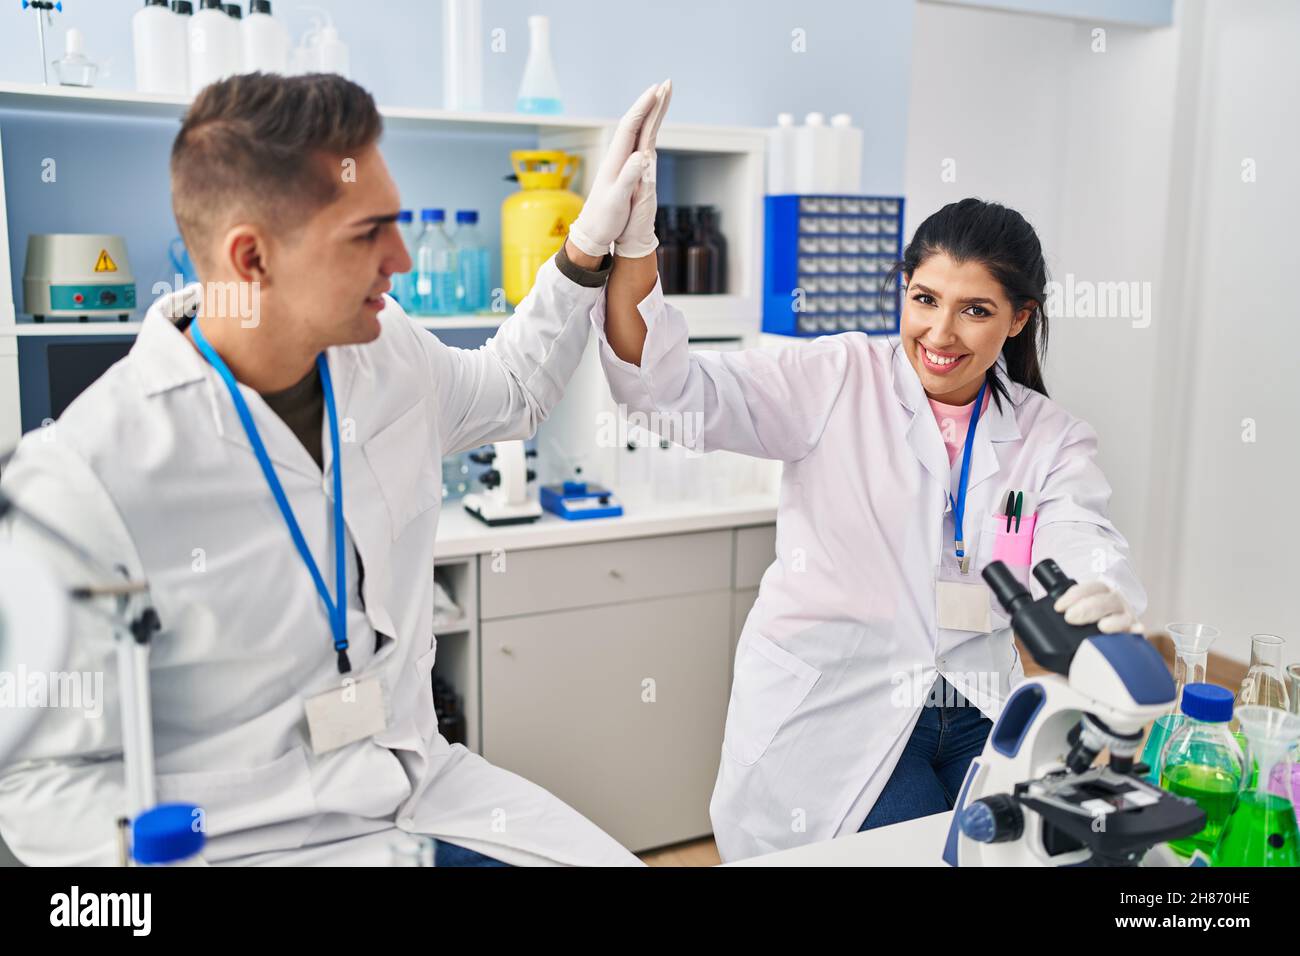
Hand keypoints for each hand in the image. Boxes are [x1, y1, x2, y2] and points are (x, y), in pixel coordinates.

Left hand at [614, 79, 671, 257]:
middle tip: (665, 84)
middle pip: (635, 122)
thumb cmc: (605, 219)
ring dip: (649, 112)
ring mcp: (620, 162)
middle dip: (650, 102)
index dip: (643, 107)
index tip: (656, 91)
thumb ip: (628, 177)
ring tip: (661, 97)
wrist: (592, 232)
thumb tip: (641, 155)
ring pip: (636, 129)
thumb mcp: (618, 200)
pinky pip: (636, 141)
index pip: (630, 127)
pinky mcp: (623, 169)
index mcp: (616, 160)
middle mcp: (618, 156)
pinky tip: (650, 124)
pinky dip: (645, 127)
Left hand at [1053, 580, 1143, 633]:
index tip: (1059, 607)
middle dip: (1087, 607)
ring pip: (1123, 614)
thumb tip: (1045, 617)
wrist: (1110, 633)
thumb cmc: (1088, 620)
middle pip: (1105, 599)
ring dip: (1113, 620)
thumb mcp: (1076, 610)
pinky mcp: (1134, 634)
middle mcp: (1115, 602)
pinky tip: (1134, 632)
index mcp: (1099, 593)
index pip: (1089, 588)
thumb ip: (1064, 612)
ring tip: (1102, 626)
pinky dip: (1136, 631)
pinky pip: (1137, 632)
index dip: (1074, 595)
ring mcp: (1127, 617)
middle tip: (1071, 618)